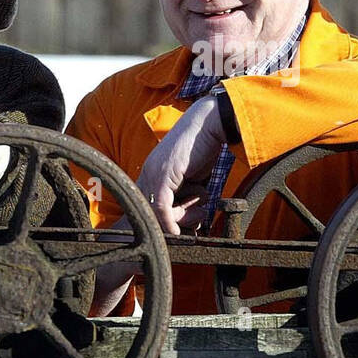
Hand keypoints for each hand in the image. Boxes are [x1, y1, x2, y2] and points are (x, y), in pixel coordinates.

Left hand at [135, 96, 225, 233]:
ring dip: (179, 219)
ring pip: (156, 213)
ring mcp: (153, 174)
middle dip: (171, 223)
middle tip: (193, 220)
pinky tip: (177, 232)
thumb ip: (183, 191)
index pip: (146, 205)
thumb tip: (186, 217)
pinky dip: (169, 223)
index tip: (175, 234)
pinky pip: (161, 208)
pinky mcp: (163, 176)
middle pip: (150, 212)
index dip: (159, 223)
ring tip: (199, 204)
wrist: (211, 124)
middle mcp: (148, 173)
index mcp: (152, 172)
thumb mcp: (191, 174)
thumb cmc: (205, 147)